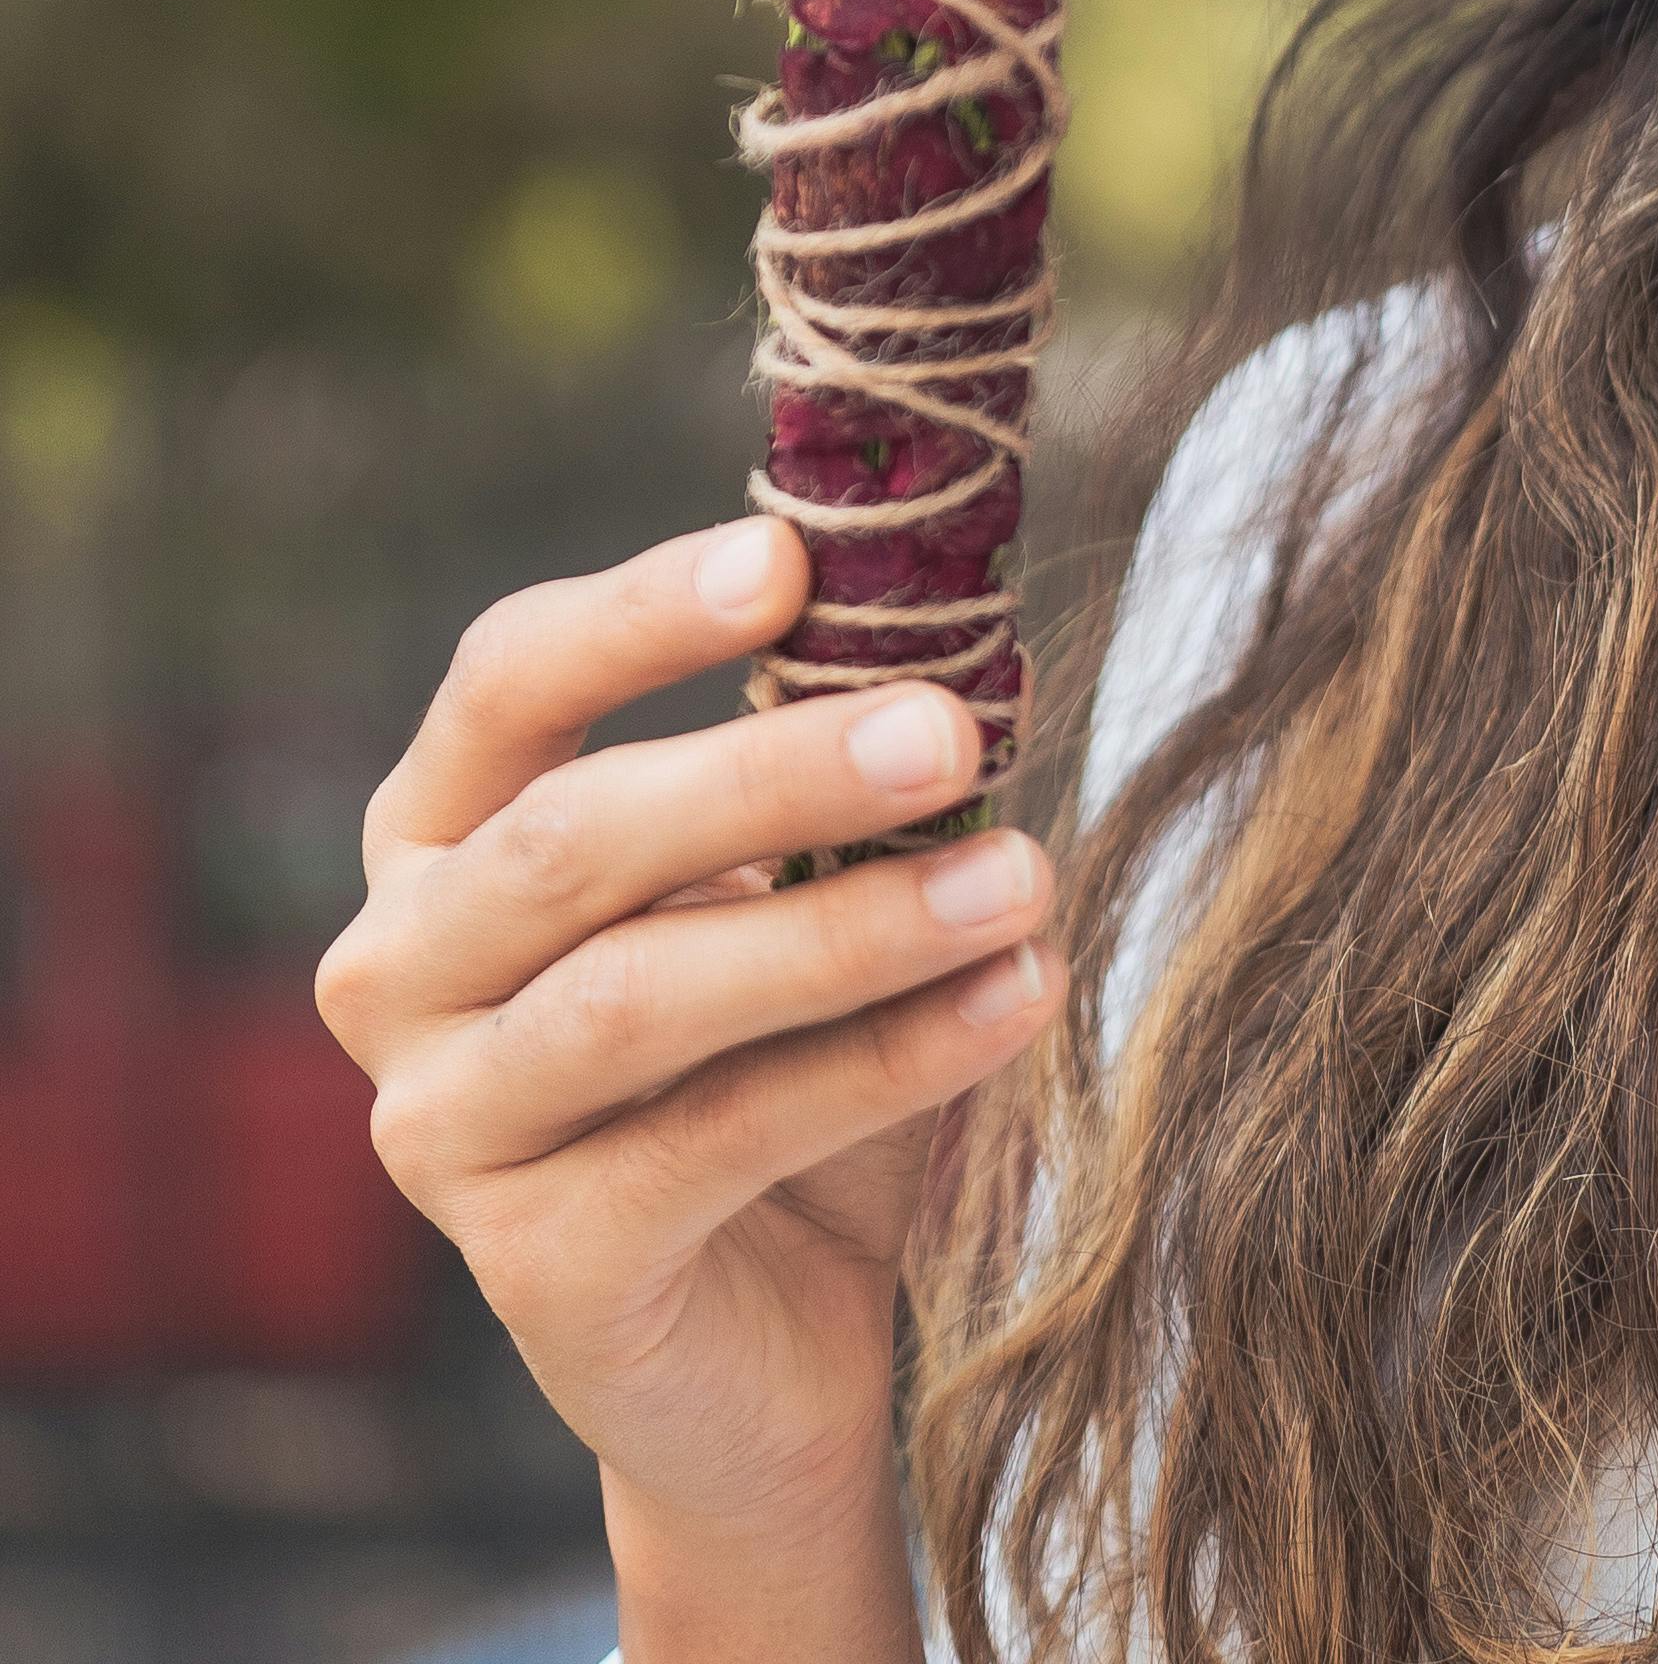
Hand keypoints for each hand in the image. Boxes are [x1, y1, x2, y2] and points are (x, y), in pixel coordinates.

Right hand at [315, 517, 1064, 1557]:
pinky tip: (1014, 1002)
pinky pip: (719, 1137)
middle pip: (576, 835)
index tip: (789, 560)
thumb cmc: (789, 1054)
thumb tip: (953, 631)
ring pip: (640, 995)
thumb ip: (831, 774)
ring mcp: (440, 1128)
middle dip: (775, 771)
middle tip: (950, 734)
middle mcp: (398, 969)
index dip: (640, 612)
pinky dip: (887, 1061)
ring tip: (1021, 880)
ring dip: (853, 927)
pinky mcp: (530, 1266)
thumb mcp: (800, 887)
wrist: (786, 1337)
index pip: (508, 680)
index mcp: (441, 833)